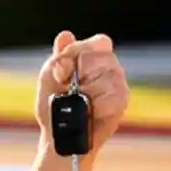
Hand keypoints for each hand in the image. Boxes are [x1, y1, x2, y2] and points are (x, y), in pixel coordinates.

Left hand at [35, 31, 129, 154]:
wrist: (57, 134)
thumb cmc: (52, 103)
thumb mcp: (48, 77)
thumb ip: (59, 57)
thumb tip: (65, 36)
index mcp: (92, 55)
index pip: (100, 42)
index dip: (82, 52)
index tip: (64, 69)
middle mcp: (109, 67)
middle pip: (105, 59)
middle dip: (81, 75)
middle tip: (69, 89)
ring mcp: (118, 84)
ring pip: (110, 78)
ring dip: (88, 92)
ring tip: (79, 101)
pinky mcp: (121, 103)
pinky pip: (113, 98)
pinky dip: (96, 106)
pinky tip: (89, 110)